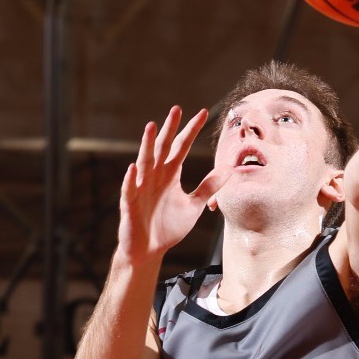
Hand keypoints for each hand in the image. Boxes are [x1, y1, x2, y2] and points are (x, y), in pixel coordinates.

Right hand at [117, 106, 231, 263]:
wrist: (149, 250)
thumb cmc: (168, 226)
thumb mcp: (194, 206)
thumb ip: (209, 187)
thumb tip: (228, 170)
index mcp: (170, 175)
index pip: (181, 147)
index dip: (191, 131)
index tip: (203, 113)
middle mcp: (155, 176)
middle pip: (162, 148)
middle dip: (170, 129)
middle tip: (177, 109)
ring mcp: (141, 188)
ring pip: (145, 162)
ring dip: (147, 145)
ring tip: (151, 127)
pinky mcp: (130, 204)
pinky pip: (129, 189)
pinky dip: (131, 179)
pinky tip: (134, 167)